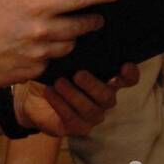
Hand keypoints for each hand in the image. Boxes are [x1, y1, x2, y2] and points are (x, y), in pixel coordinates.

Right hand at [0, 0, 120, 86]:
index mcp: (38, 7)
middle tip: (96, 20)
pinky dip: (49, 56)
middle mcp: (43, 30)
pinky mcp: (37, 71)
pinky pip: (53, 62)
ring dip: (67, 40)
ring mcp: (41, 53)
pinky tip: (34, 52)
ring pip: (69, 46)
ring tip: (52, 36)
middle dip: (92, 22)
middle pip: (82, 26)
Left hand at [17, 63, 140, 137]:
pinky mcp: (78, 127)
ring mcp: (92, 115)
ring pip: (91, 110)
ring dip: (73, 95)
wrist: (33, 96)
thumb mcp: (65, 61)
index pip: (128, 79)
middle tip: (78, 74)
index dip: (130, 75)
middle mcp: (104, 99)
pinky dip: (61, 105)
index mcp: (108, 81)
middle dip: (93, 85)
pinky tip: (50, 93)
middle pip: (108, 97)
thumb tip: (77, 36)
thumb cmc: (55, 73)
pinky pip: (73, 120)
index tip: (125, 66)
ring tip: (58, 83)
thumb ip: (77, 53)